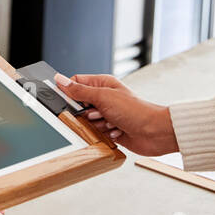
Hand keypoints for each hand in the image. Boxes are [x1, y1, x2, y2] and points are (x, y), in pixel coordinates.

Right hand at [55, 72, 177, 156]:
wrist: (154, 132)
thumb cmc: (136, 110)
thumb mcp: (103, 97)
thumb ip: (79, 91)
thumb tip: (60, 80)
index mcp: (102, 84)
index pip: (76, 83)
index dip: (69, 92)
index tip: (66, 101)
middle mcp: (104, 99)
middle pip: (79, 106)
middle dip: (86, 114)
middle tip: (98, 114)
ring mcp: (108, 115)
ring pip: (87, 122)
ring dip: (97, 125)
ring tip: (111, 123)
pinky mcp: (111, 130)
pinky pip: (96, 134)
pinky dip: (104, 135)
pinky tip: (117, 131)